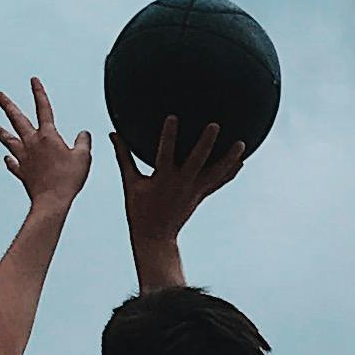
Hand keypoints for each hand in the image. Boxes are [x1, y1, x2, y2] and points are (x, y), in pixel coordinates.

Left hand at [0, 79, 90, 217]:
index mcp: (48, 136)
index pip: (43, 108)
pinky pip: (13, 164)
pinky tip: (7, 158)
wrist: (51, 201)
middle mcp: (32, 143)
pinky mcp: (22, 173)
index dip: (38, 93)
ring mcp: (24, 158)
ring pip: (9, 140)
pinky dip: (10, 161)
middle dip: (7, 105)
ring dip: (0, 131)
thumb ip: (83, 142)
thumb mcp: (83, 157)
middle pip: (17, 119)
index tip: (33, 80)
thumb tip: (84, 134)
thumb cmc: (68, 179)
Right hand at [116, 111, 250, 276]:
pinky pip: (218, 183)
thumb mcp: (130, 182)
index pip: (165, 153)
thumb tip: (112, 133)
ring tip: (242, 143)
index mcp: (162, 179)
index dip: (169, 135)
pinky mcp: (200, 196)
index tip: (173, 117)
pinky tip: (241, 162)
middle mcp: (181, 184)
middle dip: (206, 143)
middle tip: (215, 125)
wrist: (155, 237)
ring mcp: (194, 191)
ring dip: (228, 159)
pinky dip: (229, 173)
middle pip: (197, 161)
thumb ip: (123, 156)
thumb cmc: (139, 208)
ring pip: (214, 173)